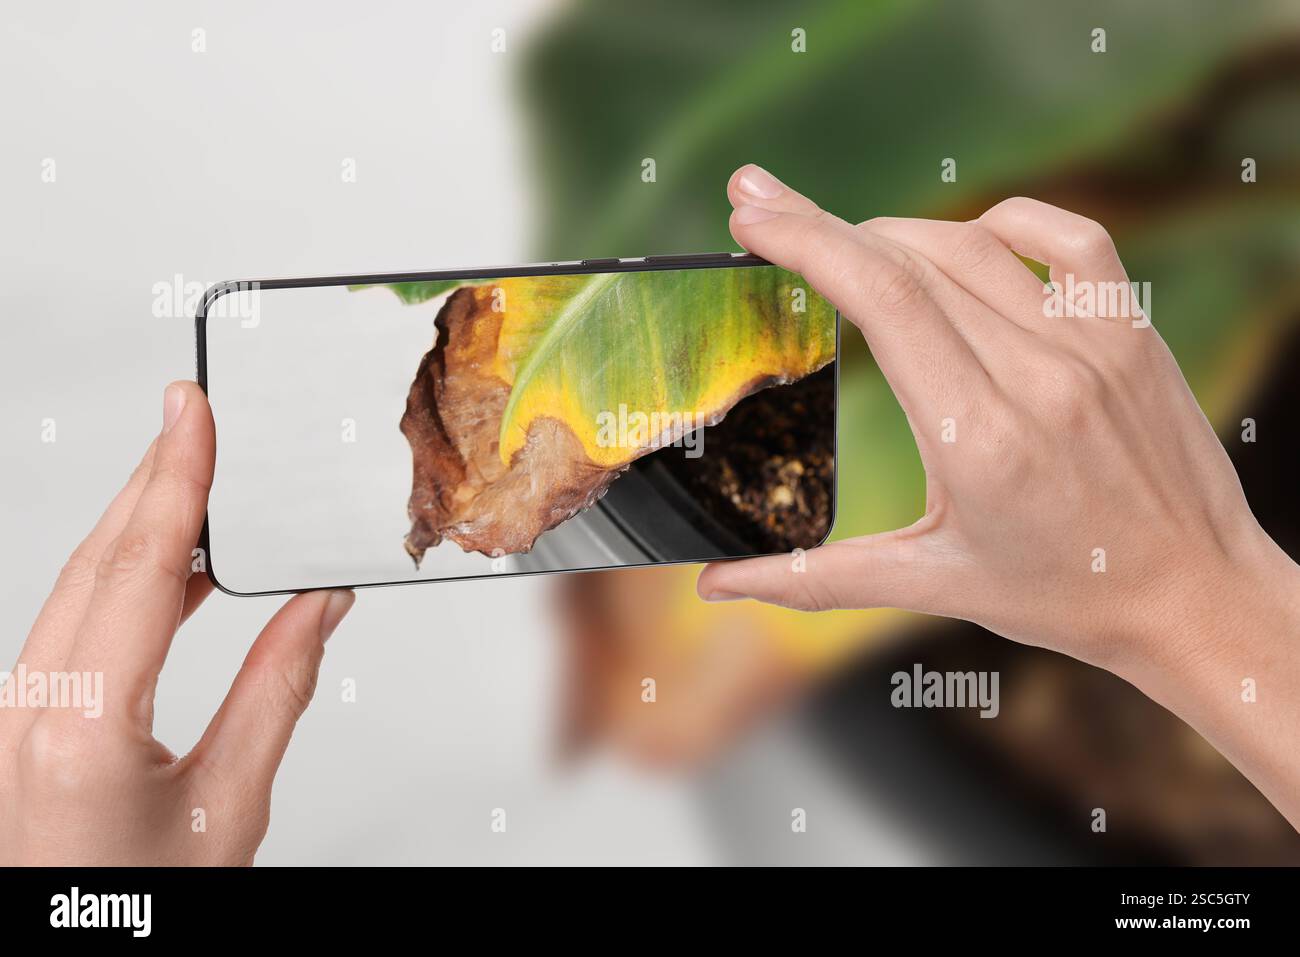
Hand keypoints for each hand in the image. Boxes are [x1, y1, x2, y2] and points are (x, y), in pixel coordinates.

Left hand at [0, 382, 354, 864]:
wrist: (69, 954)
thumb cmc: (141, 909)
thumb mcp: (231, 809)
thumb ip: (276, 693)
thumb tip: (317, 607)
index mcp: (82, 729)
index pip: (140, 570)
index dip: (174, 480)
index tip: (192, 412)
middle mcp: (29, 713)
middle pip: (96, 561)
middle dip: (150, 479)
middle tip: (193, 417)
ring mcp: (15, 718)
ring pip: (76, 588)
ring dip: (136, 524)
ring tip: (193, 477)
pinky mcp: (23, 726)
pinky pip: (71, 625)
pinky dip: (124, 579)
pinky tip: (172, 567)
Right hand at [698, 165, 1299, 826]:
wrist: (1195, 594)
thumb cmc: (1064, 594)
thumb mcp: (931, 584)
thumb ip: (811, 580)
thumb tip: (713, 586)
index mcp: (979, 438)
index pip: (881, 300)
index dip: (806, 241)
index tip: (750, 213)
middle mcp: (1039, 378)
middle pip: (913, 260)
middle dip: (823, 224)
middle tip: (762, 202)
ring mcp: (1093, 345)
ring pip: (974, 244)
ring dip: (895, 232)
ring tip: (846, 242)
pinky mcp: (1130, 331)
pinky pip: (1065, 237)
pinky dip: (1002, 221)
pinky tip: (964, 236)